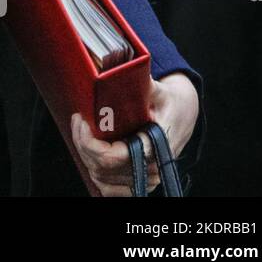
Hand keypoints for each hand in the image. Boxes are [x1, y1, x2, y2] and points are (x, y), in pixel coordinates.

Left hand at [70, 71, 199, 195]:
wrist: (183, 113)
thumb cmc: (168, 100)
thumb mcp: (157, 88)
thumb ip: (139, 83)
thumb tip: (118, 71)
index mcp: (156, 145)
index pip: (112, 157)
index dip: (89, 142)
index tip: (82, 120)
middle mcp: (152, 167)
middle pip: (102, 168)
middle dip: (82, 143)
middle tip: (78, 120)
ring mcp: (147, 178)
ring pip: (102, 179)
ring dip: (86, 156)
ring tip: (83, 133)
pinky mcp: (141, 181)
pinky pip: (111, 190)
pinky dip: (97, 175)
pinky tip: (91, 156)